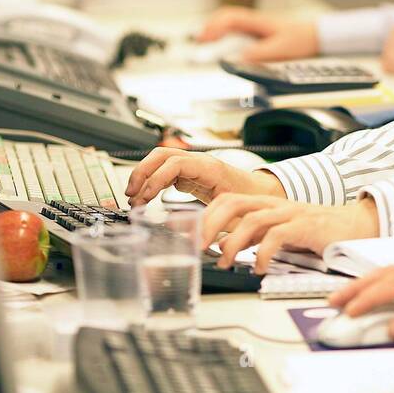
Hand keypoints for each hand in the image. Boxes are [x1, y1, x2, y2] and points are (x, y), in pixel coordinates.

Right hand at [124, 148, 284, 206]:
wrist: (262, 193)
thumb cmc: (251, 201)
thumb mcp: (233, 213)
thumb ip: (212, 222)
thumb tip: (190, 238)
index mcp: (210, 168)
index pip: (175, 163)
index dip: (156, 179)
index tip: (144, 197)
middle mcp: (200, 162)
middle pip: (162, 155)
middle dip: (142, 172)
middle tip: (131, 195)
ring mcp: (194, 166)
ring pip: (161, 160)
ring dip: (144, 175)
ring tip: (134, 197)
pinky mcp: (191, 174)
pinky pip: (166, 170)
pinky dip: (153, 181)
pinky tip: (147, 197)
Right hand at [197, 7, 318, 61]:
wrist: (317, 36)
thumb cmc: (301, 38)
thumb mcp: (281, 48)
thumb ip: (261, 54)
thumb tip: (240, 58)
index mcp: (257, 21)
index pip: (229, 19)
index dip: (214, 27)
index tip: (205, 39)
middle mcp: (253, 22)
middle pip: (224, 18)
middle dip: (209, 28)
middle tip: (199, 42)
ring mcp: (254, 28)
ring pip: (229, 25)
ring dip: (216, 32)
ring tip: (205, 44)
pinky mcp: (257, 36)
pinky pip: (236, 33)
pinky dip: (225, 38)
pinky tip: (223, 48)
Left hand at [203, 194, 379, 272]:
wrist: (354, 225)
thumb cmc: (316, 231)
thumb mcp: (278, 230)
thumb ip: (253, 235)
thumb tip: (223, 246)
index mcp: (265, 203)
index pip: (227, 199)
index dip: (206, 216)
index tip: (192, 236)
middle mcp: (275, 204)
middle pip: (234, 202)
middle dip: (211, 224)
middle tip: (201, 247)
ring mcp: (290, 213)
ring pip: (252, 219)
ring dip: (233, 242)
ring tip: (226, 262)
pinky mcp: (305, 226)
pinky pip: (277, 236)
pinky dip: (263, 253)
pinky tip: (259, 267)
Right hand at [328, 266, 393, 343]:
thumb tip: (393, 328)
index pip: (390, 286)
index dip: (365, 299)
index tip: (348, 312)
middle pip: (384, 273)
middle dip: (355, 286)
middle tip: (333, 300)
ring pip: (391, 270)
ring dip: (365, 282)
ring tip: (346, 296)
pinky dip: (380, 281)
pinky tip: (375, 289)